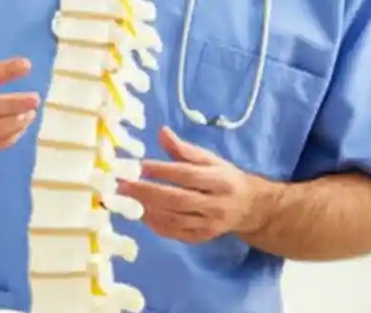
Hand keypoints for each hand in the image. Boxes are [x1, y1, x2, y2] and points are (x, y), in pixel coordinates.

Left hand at [117, 126, 271, 243]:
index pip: (187, 175)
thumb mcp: (209, 159)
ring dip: (147, 210)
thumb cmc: (224, 177)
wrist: (249, 207)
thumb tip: (161, 132)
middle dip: (146, 192)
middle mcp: (217, 205)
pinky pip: (176, 234)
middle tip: (122, 185)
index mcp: (220, 180)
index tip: (137, 165)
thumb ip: (184, 149)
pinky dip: (156, 226)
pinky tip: (141, 215)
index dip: (161, 170)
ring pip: (175, 220)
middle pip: (178, 200)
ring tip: (126, 200)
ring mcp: (210, 225)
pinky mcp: (203, 238)